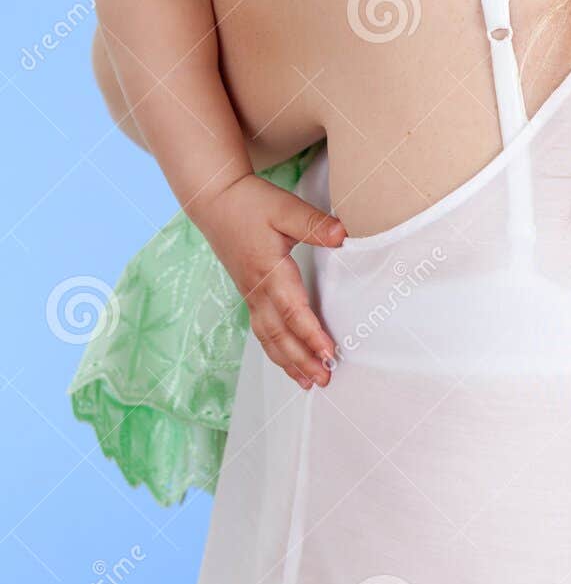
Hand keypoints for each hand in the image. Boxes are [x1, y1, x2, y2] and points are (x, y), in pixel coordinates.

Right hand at [196, 174, 346, 389]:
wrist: (215, 200)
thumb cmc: (251, 203)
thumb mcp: (285, 208)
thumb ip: (314, 224)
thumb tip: (342, 235)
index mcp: (269, 271)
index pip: (293, 311)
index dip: (311, 335)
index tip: (329, 354)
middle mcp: (257, 289)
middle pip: (279, 335)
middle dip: (301, 360)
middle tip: (324, 380)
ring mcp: (251, 294)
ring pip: (268, 337)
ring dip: (288, 362)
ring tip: (307, 382)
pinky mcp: (249, 292)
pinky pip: (261, 330)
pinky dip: (275, 350)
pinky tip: (286, 360)